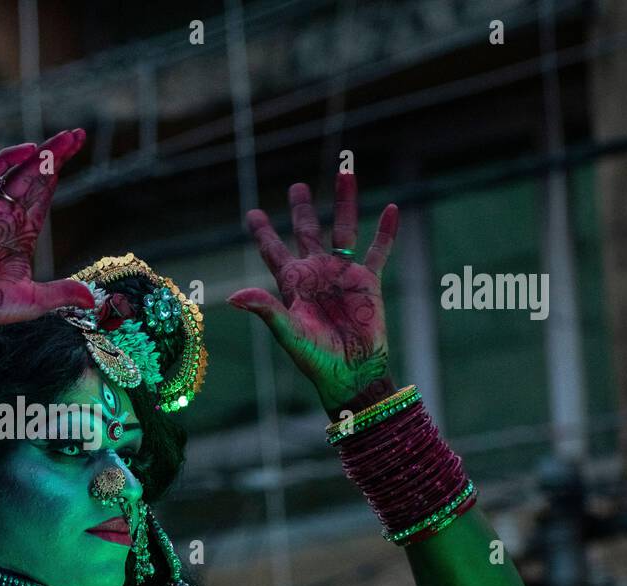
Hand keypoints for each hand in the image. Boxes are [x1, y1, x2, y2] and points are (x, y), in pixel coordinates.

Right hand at [0, 129, 96, 325]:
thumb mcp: (34, 300)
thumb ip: (62, 293)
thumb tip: (91, 301)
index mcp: (22, 235)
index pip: (44, 196)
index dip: (59, 174)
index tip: (77, 152)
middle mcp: (8, 217)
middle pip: (37, 178)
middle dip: (57, 156)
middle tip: (78, 134)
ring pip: (20, 172)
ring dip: (42, 154)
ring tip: (66, 138)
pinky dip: (9, 160)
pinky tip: (31, 150)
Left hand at [228, 172, 399, 417]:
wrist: (351, 372)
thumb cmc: (316, 359)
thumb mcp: (288, 333)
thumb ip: (265, 310)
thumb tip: (234, 296)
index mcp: (293, 284)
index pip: (274, 252)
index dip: (263, 233)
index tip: (253, 213)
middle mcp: (317, 274)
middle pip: (307, 231)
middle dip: (302, 209)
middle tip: (297, 186)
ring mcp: (343, 275)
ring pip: (344, 229)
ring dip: (346, 202)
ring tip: (346, 173)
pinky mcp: (369, 281)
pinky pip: (380, 250)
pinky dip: (386, 231)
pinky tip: (393, 209)